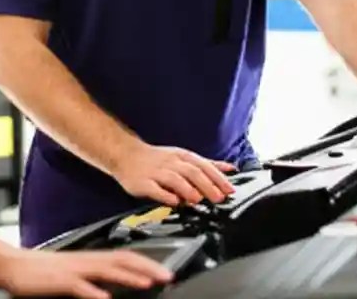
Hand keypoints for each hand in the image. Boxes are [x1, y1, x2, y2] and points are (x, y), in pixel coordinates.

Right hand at [0, 248, 173, 298]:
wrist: (12, 265)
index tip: (165, 272)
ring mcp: (73, 270)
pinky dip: (93, 292)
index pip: (125, 257)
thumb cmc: (41, 272)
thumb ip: (93, 279)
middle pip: (122, 260)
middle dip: (147, 268)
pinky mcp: (59, 281)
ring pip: (106, 270)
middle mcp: (86, 261)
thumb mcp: (72, 273)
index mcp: (90, 259)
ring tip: (148, 283)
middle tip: (168, 276)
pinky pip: (79, 287)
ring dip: (128, 277)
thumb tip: (112, 287)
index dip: (147, 263)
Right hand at [112, 143, 235, 205]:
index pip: (204, 166)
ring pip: (174, 179)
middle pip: (192, 172)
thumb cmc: (158, 159)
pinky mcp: (143, 182)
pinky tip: (174, 201)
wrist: (126, 155)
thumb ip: (207, 164)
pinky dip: (165, 195)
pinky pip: (155, 189)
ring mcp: (156, 172)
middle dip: (206, 185)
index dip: (217, 178)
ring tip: (198, 199)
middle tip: (218, 198)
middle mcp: (171, 163)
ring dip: (187, 189)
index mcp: (182, 157)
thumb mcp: (184, 157)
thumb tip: (230, 168)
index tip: (229, 190)